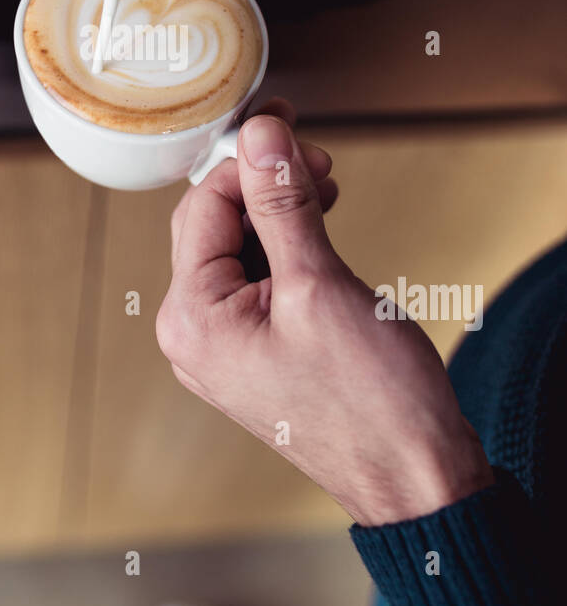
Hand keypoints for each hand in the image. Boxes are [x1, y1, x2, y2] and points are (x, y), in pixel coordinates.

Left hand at [158, 102, 493, 525]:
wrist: (414, 478)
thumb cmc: (371, 401)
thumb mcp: (320, 284)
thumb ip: (282, 202)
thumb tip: (259, 135)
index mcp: (191, 319)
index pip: (202, 206)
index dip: (247, 160)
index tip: (290, 128)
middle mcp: (192, 334)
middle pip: (212, 223)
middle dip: (262, 181)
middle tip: (317, 158)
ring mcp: (222, 345)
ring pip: (236, 246)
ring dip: (277, 209)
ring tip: (325, 190)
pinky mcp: (255, 349)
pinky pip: (255, 278)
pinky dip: (285, 244)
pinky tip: (318, 227)